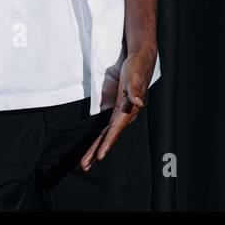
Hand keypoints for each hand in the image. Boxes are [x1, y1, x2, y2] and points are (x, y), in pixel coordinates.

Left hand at [81, 47, 154, 170]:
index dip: (108, 142)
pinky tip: (94, 147)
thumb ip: (135, 90)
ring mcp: (119, 113)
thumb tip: (138, 102)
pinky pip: (106, 127)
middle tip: (85, 165)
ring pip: (106, 134)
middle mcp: (124, 114)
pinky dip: (100, 138)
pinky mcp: (115, 109)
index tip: (100, 155)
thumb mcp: (134, 76)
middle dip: (97, 151)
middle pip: (109, 136)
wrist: (139, 60)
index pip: (116, 129)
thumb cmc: (136, 67)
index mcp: (128, 109)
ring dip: (97, 148)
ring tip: (86, 163)